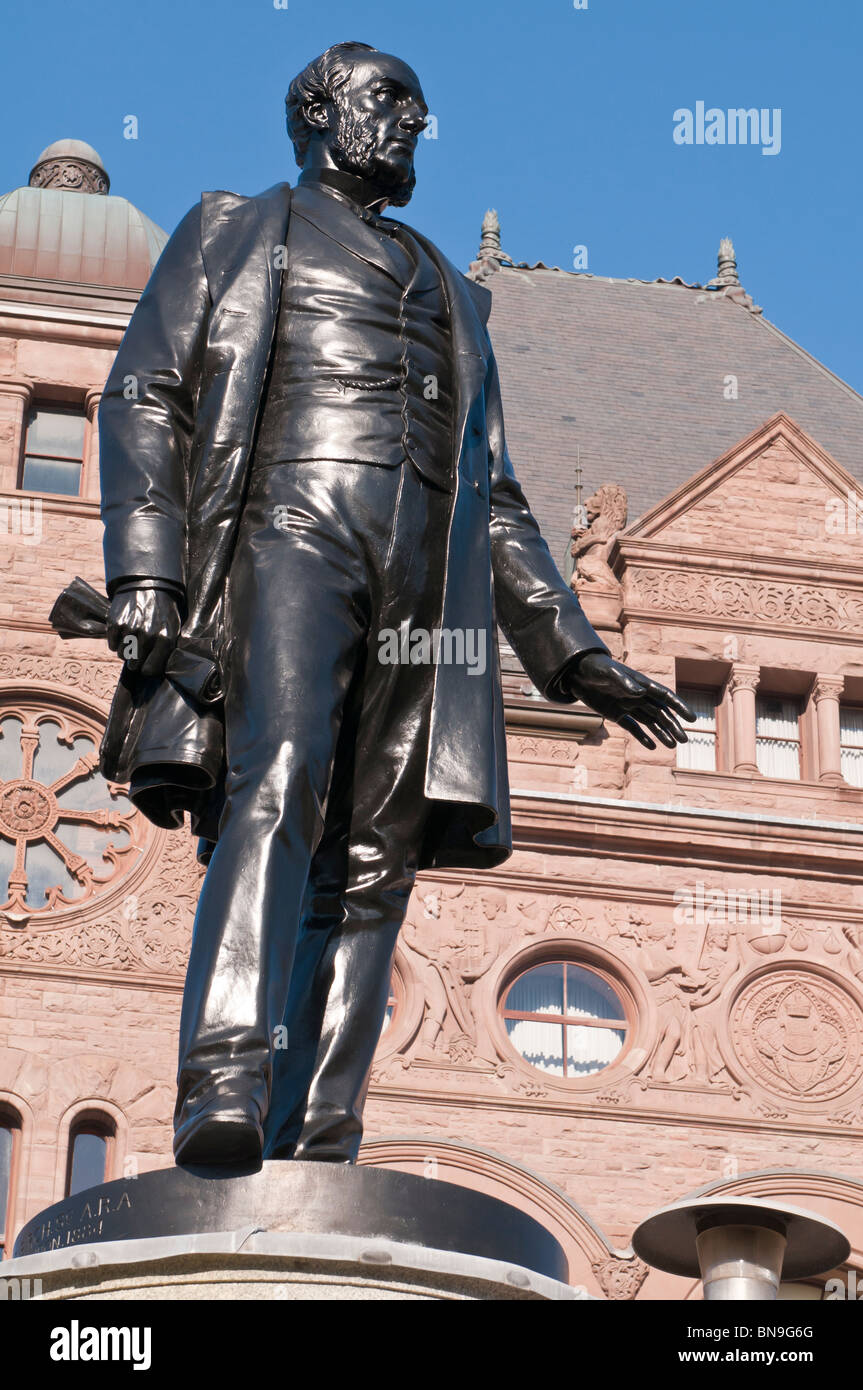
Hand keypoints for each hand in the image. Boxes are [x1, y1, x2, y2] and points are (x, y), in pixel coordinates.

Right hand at [106, 587, 180, 677]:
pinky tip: (123, 631)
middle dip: (135, 661)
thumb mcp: (173, 628)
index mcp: (165, 639)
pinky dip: (115, 641)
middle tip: (137, 651)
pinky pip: (112, 645)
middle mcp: (148, 635)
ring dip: (125, 650)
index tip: (145, 663)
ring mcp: (131, 629)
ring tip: (131, 638)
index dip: (146, 668)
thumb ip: (166, 650)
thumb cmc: (162, 610)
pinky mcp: (116, 622)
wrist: (149, 584)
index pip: (149, 669)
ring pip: (121, 655)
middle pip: (134, 665)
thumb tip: (153, 670)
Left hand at [566, 651, 694, 749]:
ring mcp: (627, 705)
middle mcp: (637, 695)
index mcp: (641, 684)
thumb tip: (641, 692)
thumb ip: (624, 682)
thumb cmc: (594, 668)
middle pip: (660, 713)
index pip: (665, 696)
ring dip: (661, 733)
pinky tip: (652, 747)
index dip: (679, 707)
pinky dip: (642, 737)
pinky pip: (632, 727)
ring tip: (673, 745)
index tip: (692, 719)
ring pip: (649, 722)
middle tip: (684, 740)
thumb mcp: (608, 673)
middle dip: (673, 726)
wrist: (576, 672)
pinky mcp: (615, 713)